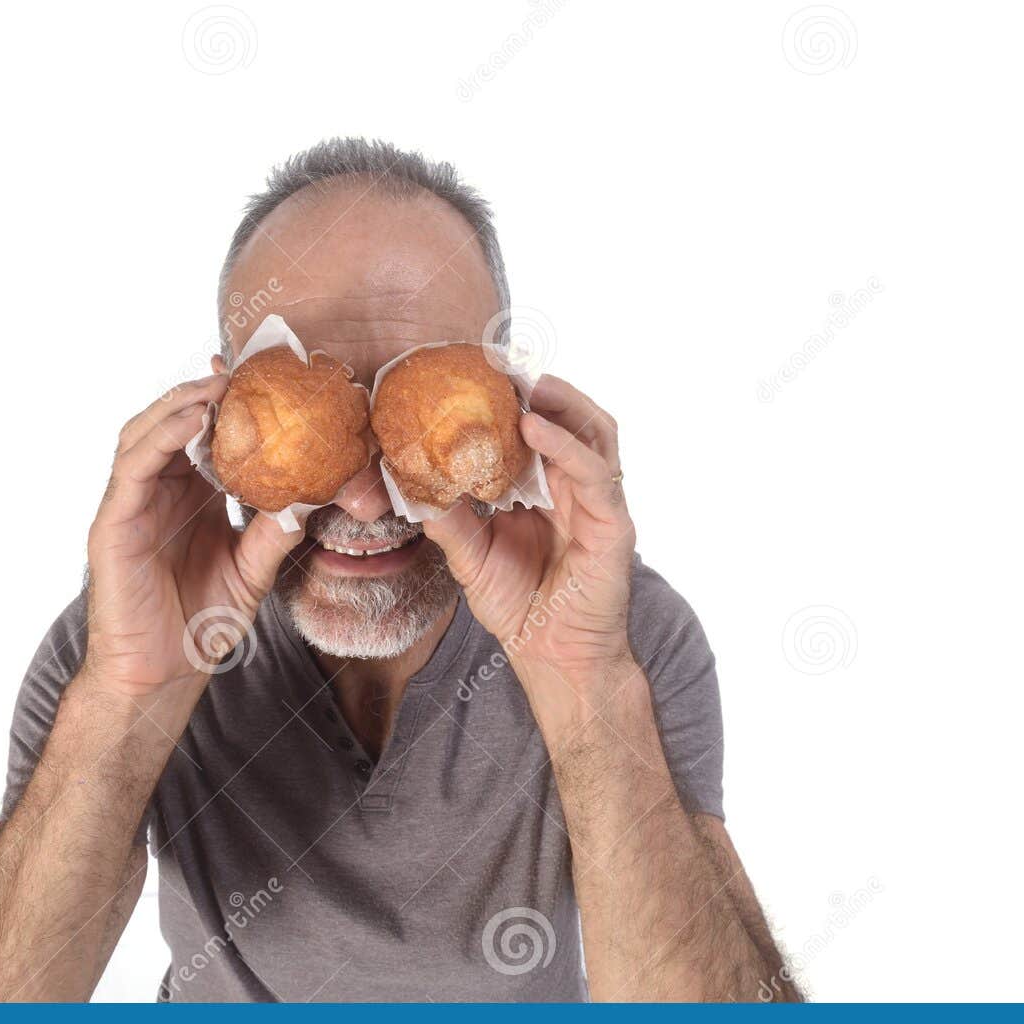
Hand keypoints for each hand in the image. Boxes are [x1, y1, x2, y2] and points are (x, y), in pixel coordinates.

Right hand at [80, 373, 302, 710]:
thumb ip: (274, 536)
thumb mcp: (251, 573)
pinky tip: (190, 423)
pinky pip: (132, 469)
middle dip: (201, 392)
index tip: (257, 377)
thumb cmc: (201, 624)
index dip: (224, 405)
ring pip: (144, 434)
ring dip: (179, 404)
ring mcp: (130, 505)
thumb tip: (312, 500)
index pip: (201, 437)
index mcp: (187, 498)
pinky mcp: (112, 523)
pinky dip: (159, 438)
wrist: (163, 673)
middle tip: (239, 369)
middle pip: (170, 423)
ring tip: (216, 386)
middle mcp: (155, 493)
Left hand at [421, 374, 636, 687]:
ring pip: (594, 433)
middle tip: (505, 364)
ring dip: (562, 403)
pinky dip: (565, 446)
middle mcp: (578, 489)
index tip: (481, 373)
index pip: (539, 431)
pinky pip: (594, 474)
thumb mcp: (470, 558)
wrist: (554, 659)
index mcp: (547, 491)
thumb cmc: (521, 608)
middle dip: (543, 389)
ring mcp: (600, 504)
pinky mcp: (614, 525)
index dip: (516, 401)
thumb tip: (408, 485)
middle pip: (573, 420)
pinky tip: (534, 429)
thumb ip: (447, 520)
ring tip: (526, 384)